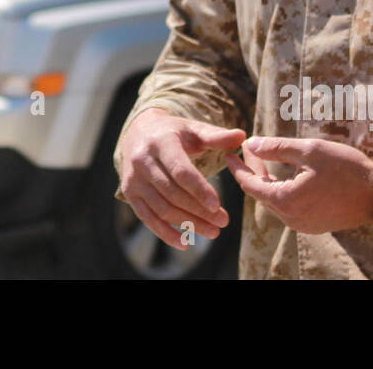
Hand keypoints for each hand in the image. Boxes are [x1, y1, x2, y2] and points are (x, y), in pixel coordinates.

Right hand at [117, 109, 246, 248]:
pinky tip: (184, 243)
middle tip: (223, 222)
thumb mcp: (193, 129)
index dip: (199, 189)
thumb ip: (216, 136)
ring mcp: (134, 179)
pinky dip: (165, 233)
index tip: (218, 205)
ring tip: (212, 232)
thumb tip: (242, 136)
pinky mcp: (129, 193)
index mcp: (160, 142)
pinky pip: (147, 218)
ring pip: (161, 208)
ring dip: (187, 224)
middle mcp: (142, 160)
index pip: (180, 171)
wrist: (138, 133)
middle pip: (172, 193)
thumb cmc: (174, 133)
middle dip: (199, 211)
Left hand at [224, 136, 372, 234]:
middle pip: (261, 192)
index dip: (238, 167)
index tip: (228, 152)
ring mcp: (303, 224)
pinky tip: (283, 174)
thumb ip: (276, 148)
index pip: (250, 184)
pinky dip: (281, 190)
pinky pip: (288, 207)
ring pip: (274, 200)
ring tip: (264, 157)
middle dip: (253, 170)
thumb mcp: (310, 150)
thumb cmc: (347, 169)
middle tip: (249, 148)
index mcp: (286, 200)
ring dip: (267, 180)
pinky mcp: (313, 225)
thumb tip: (250, 144)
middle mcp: (291, 218)